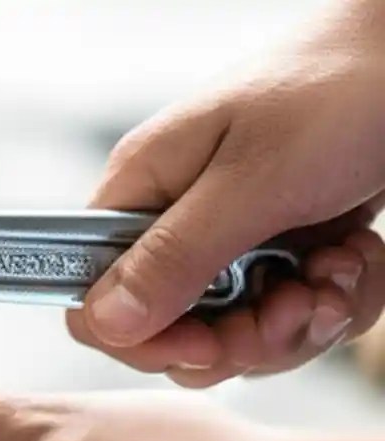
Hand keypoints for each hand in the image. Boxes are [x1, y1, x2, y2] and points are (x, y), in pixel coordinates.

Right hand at [74, 0, 384, 386]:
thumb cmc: (338, 87)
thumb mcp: (254, 180)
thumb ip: (175, 256)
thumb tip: (104, 321)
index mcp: (143, 193)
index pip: (95, 299)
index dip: (141, 337)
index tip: (203, 342)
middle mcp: (178, 222)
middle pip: (173, 331)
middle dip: (244, 338)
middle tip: (293, 302)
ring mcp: (233, 239)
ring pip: (240, 334)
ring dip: (302, 320)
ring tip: (337, 269)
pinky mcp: (284, 248)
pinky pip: (294, 315)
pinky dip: (338, 299)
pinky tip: (357, 256)